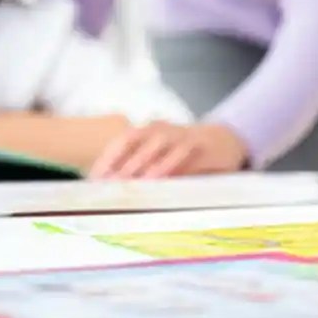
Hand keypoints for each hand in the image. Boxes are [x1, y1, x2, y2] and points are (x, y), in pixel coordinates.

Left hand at [88, 122, 248, 178]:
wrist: (223, 140)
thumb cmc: (183, 152)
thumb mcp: (160, 154)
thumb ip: (138, 167)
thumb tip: (109, 188)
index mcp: (148, 130)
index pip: (122, 141)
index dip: (108, 159)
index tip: (94, 180)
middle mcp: (162, 129)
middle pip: (135, 141)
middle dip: (120, 164)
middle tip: (107, 186)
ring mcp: (181, 135)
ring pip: (157, 145)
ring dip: (141, 164)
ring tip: (130, 184)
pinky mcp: (200, 146)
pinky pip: (182, 155)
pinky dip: (169, 166)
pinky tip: (160, 180)